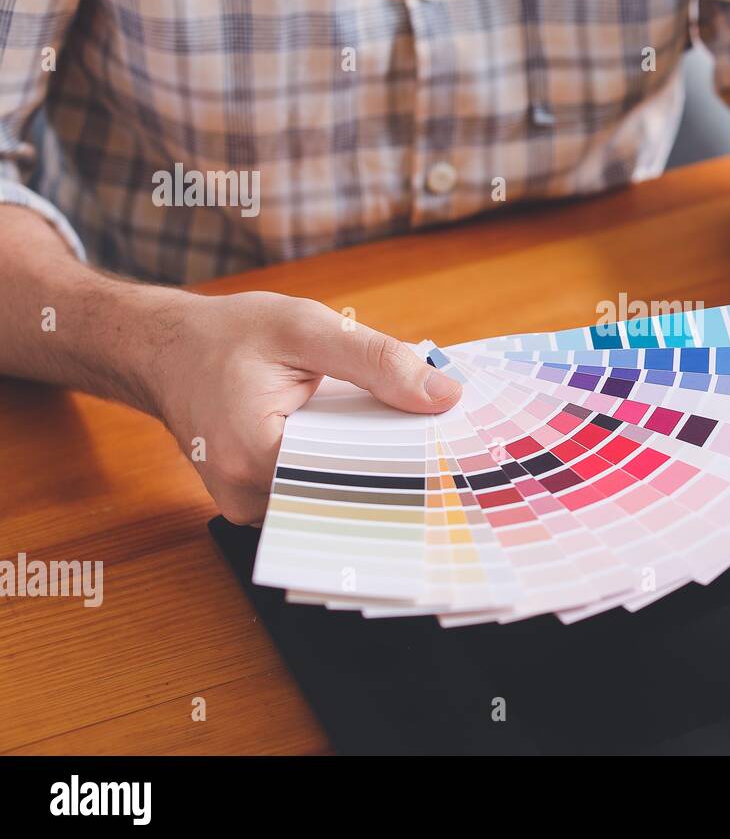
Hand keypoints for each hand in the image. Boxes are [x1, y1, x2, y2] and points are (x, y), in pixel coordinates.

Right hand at [141, 291, 461, 524]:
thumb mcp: (306, 328)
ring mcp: (250, 509)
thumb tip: (445, 395)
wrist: (165, 351)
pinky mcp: (257, 506)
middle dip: (396, 466)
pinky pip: (315, 494)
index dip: (409, 458)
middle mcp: (249, 498)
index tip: (455, 448)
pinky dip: (344, 469)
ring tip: (414, 443)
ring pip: (335, 499)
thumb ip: (377, 361)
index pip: (357, 474)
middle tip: (449, 445)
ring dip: (371, 469)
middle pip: (349, 493)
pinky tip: (371, 446)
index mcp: (256, 456)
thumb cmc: (229, 335)